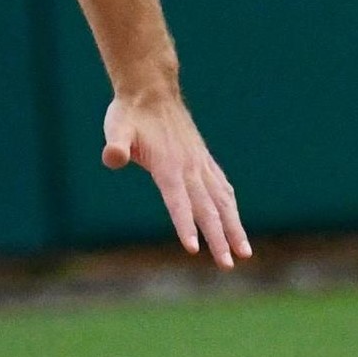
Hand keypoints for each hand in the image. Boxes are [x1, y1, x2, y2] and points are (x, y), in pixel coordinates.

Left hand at [103, 95, 251, 269]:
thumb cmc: (129, 113)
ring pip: (222, 201)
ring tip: (245, 254)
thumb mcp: (116, 127)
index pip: (178, 201)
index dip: (185, 225)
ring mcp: (200, 164)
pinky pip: (222, 187)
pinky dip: (230, 206)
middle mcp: (189, 167)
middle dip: (219, 238)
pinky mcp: (203, 160)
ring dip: (234, 227)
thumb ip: (115, 144)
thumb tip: (112, 157)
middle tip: (227, 265)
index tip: (193, 249)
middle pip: (207, 209)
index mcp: (169, 165)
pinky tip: (235, 220)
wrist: (151, 90)